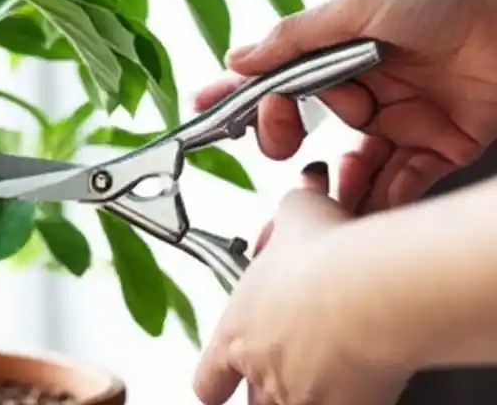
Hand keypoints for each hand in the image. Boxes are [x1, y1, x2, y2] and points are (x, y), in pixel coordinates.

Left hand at [193, 165, 409, 404]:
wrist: (373, 290)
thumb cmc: (332, 255)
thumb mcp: (298, 214)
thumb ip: (290, 215)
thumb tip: (301, 196)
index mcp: (237, 330)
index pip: (207, 378)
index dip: (214, 382)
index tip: (217, 387)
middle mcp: (261, 368)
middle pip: (253, 400)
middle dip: (268, 390)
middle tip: (291, 372)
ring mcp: (300, 395)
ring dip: (306, 396)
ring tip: (329, 379)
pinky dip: (349, 400)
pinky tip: (367, 385)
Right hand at [195, 0, 496, 211]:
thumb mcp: (356, 6)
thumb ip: (295, 38)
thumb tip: (237, 57)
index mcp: (343, 51)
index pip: (282, 80)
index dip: (245, 97)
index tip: (206, 109)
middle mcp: (370, 88)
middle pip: (311, 126)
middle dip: (285, 137)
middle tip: (280, 143)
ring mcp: (405, 119)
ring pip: (353, 164)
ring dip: (331, 184)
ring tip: (316, 197)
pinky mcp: (444, 145)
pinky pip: (404, 183)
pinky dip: (380, 200)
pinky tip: (358, 208)